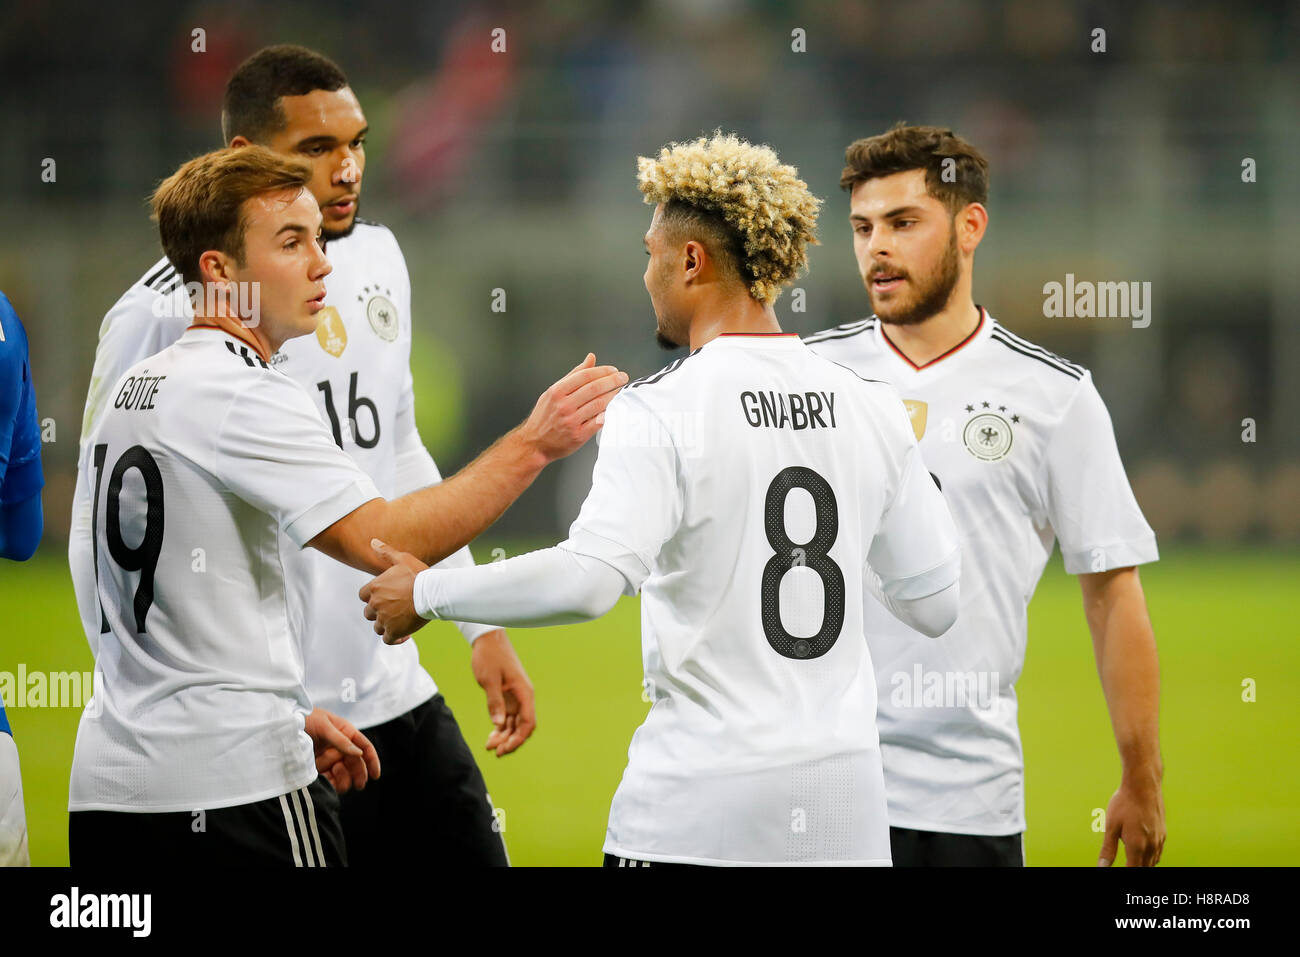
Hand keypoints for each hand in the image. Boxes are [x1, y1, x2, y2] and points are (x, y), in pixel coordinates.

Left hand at [304, 707, 380, 793]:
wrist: (280, 725)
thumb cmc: (304, 717)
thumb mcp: (324, 725)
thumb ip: (341, 740)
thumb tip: (359, 753)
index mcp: (346, 733)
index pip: (364, 747)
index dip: (372, 761)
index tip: (376, 775)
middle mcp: (340, 747)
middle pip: (357, 764)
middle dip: (360, 775)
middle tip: (359, 785)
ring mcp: (329, 759)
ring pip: (345, 775)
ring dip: (345, 778)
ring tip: (335, 773)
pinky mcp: (318, 770)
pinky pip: (330, 782)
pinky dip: (332, 785)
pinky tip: (327, 781)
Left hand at [360, 539, 429, 643]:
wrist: (432, 593)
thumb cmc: (419, 575)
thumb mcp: (402, 559)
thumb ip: (386, 552)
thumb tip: (372, 541)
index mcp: (374, 588)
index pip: (363, 596)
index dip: (372, 597)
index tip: (385, 597)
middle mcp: (375, 604)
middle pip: (369, 613)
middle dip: (379, 612)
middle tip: (396, 610)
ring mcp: (383, 619)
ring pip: (378, 627)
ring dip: (387, 625)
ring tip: (402, 622)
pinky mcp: (394, 631)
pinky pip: (388, 639)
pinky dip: (395, 638)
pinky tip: (406, 635)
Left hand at [470, 629, 536, 755]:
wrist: (487, 638)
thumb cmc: (490, 656)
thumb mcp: (489, 680)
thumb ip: (494, 702)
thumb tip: (498, 724)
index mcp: (524, 692)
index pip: (527, 722)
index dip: (518, 738)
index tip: (505, 748)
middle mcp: (523, 696)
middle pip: (522, 725)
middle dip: (511, 740)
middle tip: (496, 752)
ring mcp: (515, 696)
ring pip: (514, 722)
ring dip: (504, 735)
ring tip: (490, 746)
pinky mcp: (507, 695)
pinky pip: (507, 715)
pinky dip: (500, 726)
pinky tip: (492, 735)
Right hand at [519, 353, 626, 462]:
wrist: (535, 443)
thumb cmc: (544, 417)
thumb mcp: (553, 392)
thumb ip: (574, 375)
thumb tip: (590, 358)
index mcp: (557, 392)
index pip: (585, 376)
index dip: (603, 371)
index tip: (614, 370)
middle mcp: (564, 405)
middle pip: (594, 388)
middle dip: (612, 381)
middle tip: (623, 378)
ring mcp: (571, 421)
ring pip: (599, 404)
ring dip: (613, 396)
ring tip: (620, 392)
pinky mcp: (578, 435)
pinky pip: (598, 422)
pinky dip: (608, 414)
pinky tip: (613, 408)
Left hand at [1098, 777, 1164, 865]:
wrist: (1143, 785)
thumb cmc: (1124, 804)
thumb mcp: (1111, 826)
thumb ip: (1108, 849)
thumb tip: (1102, 867)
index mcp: (1137, 846)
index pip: (1132, 870)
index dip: (1125, 872)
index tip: (1118, 870)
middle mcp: (1151, 846)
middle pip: (1144, 868)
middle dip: (1134, 868)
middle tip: (1124, 865)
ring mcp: (1159, 840)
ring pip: (1153, 861)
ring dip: (1143, 864)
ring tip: (1131, 862)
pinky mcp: (1163, 833)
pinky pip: (1158, 852)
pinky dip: (1150, 857)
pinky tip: (1142, 853)